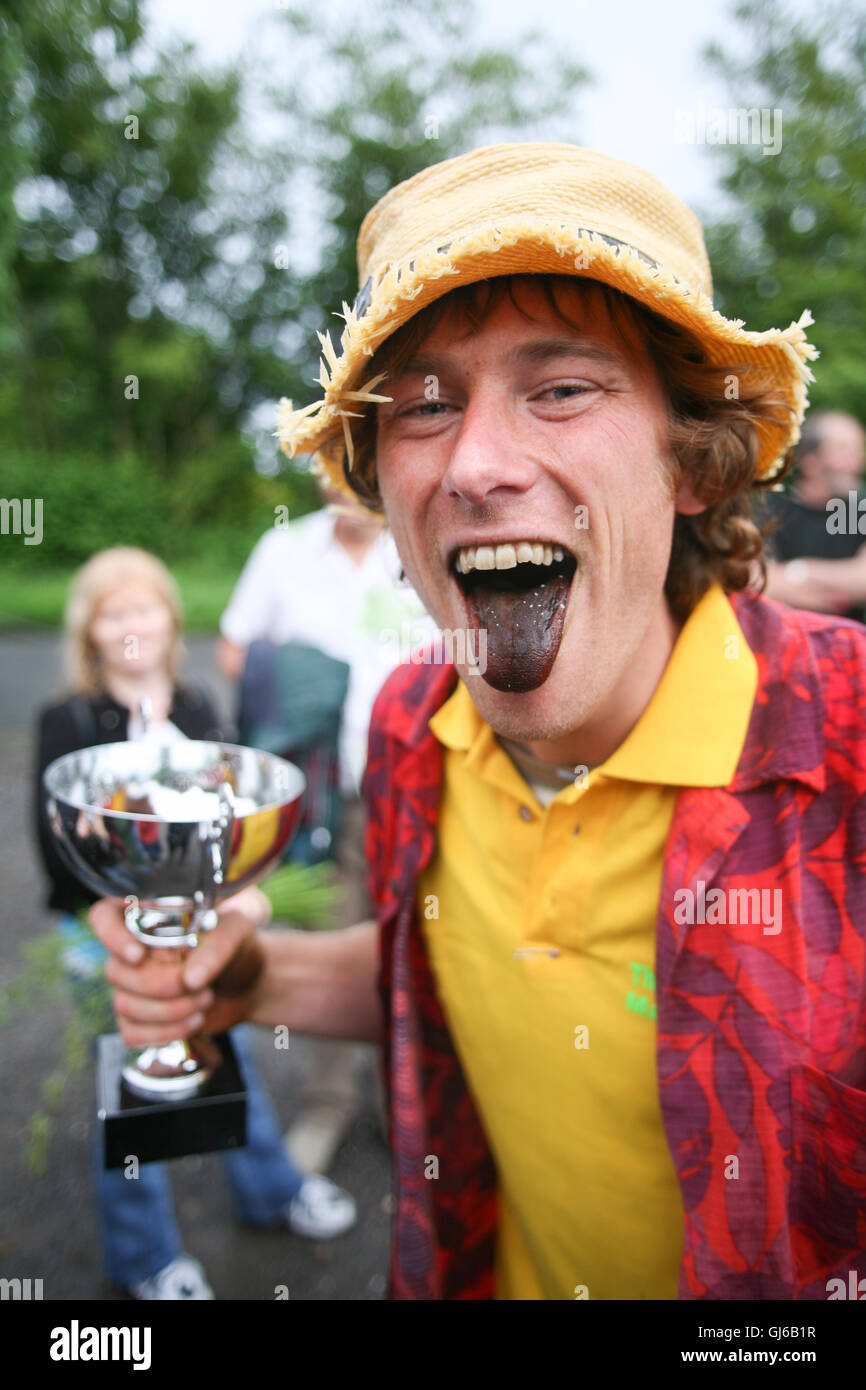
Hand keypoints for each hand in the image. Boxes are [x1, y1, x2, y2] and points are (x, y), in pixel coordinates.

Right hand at [89, 888, 270, 1045]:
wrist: (250, 983)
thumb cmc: (237, 948)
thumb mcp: (236, 934)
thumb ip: (216, 947)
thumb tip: (190, 979)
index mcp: (147, 918)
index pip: (103, 917)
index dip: (111, 936)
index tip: (139, 955)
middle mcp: (131, 951)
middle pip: (116, 972)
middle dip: (162, 986)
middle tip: (201, 986)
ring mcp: (131, 987)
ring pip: (124, 1005)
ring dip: (169, 1011)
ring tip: (206, 1000)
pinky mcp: (139, 1019)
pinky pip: (131, 1033)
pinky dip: (164, 1034)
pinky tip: (193, 1022)